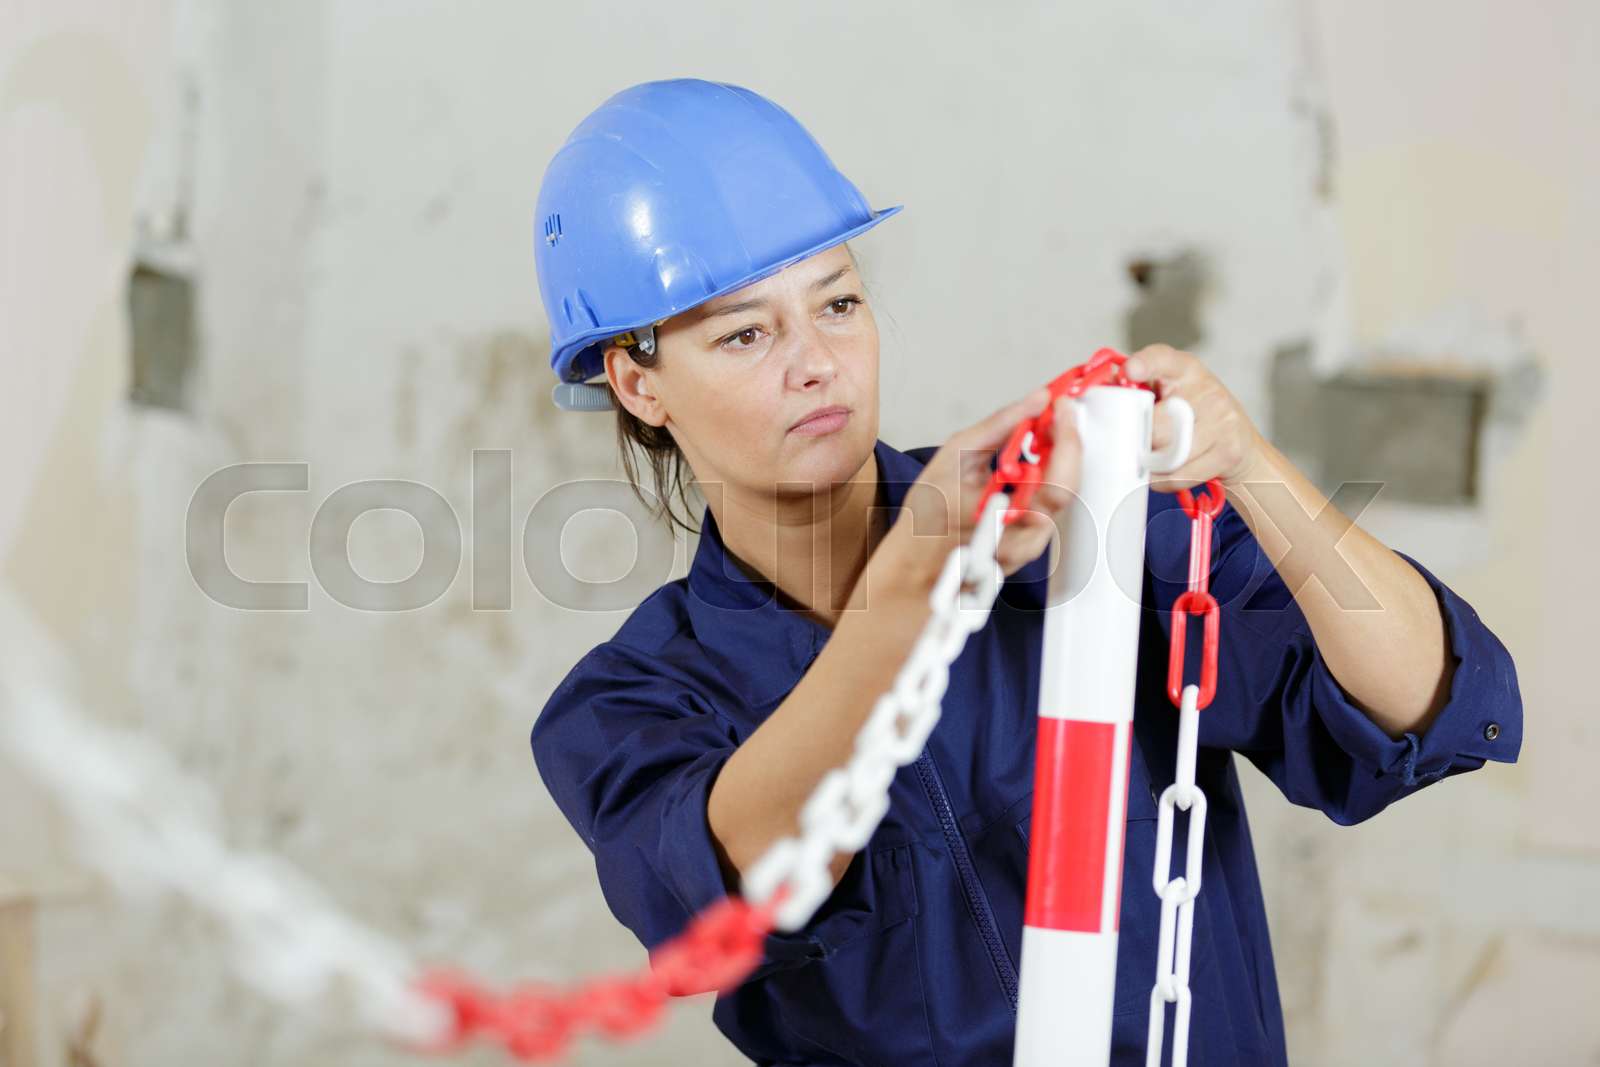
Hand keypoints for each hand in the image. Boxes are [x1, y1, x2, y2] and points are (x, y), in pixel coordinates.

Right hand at [876, 387, 1081, 594]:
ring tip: (1039, 438)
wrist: (915, 563)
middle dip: (1066, 444)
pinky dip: (1048, 478)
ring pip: (1062, 497)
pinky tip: (1032, 463)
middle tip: (1054, 417)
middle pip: (1067, 487)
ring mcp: (1029, 549)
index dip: (1067, 438)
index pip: (1057, 482)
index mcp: (1000, 517)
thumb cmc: (925, 517)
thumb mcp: (954, 457)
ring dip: (1057, 461)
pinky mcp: (1031, 550)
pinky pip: (1051, 507)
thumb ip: (1000, 426)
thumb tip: (1036, 400)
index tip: (1061, 407)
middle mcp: (1021, 540)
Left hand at [1123, 344, 1266, 492]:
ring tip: (1150, 459)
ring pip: (1167, 454)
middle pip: (1155, 424)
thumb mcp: (1169, 391)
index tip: (1130, 371)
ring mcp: (1222, 420)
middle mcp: (1207, 390)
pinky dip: (1164, 480)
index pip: (1162, 359)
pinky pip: (1179, 474)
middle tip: (1133, 444)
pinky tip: (1165, 471)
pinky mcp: (1228, 451)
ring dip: (1151, 464)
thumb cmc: (1194, 414)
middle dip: (1139, 441)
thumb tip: (1104, 390)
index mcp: (1185, 369)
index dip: (1145, 364)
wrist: (1240, 441)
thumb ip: (1139, 389)